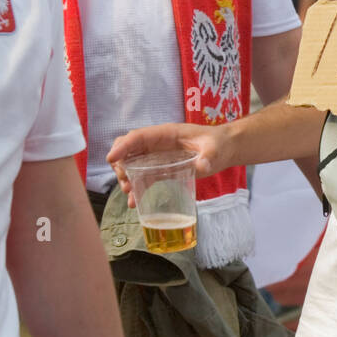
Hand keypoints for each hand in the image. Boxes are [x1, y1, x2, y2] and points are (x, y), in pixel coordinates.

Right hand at [105, 122, 233, 204]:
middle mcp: (157, 143)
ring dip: (125, 177)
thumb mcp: (215, 149)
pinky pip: (142, 175)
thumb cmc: (218, 144)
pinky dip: (135, 187)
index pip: (138, 136)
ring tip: (129, 194)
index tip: (112, 159)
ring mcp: (157, 156)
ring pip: (131, 163)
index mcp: (166, 134)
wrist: (224, 149)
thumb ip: (209, 156)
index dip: (123, 146)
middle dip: (120, 163)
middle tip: (126, 181)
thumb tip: (202, 166)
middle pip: (128, 148)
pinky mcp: (161, 168)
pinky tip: (135, 202)